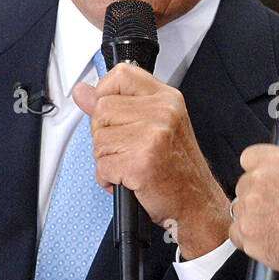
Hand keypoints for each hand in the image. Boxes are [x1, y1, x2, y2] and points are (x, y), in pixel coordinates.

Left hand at [71, 63, 229, 257]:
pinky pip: (102, 165)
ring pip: (98, 139)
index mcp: (167, 99)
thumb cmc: (178, 170)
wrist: (196, 204)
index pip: (120, 74)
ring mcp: (153, 137)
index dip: (106, 93)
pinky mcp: (141, 163)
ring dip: (107, 159)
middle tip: (128, 149)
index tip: (112, 113)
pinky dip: (109, 178)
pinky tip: (129, 180)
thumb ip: (117, 106)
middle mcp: (163, 113)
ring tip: (131, 166)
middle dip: (105, 135)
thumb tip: (82, 92)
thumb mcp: (155, 127)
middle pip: (102, 110)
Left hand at [229, 144, 278, 274]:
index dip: (257, 170)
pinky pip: (236, 233)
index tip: (263, 180)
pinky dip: (248, 238)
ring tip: (276, 227)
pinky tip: (267, 239)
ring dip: (252, 217)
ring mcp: (249, 208)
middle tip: (275, 209)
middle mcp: (259, 180)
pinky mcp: (245, 233)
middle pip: (243, 185)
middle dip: (256, 196)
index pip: (249, 157)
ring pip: (240, 210)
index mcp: (276, 161)